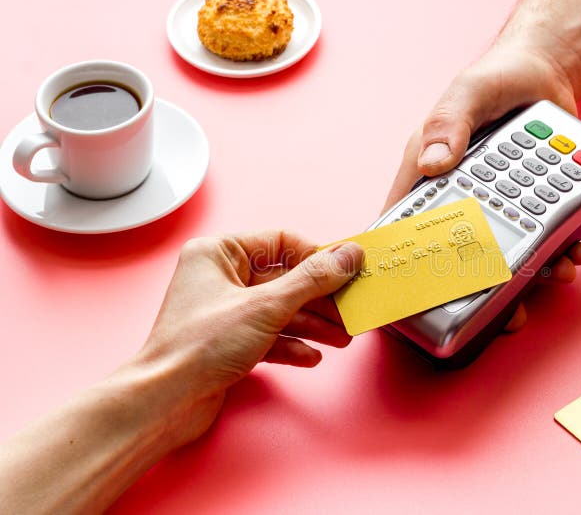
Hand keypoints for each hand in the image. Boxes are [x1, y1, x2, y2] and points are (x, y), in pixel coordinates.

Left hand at [136, 231, 362, 444]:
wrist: (165, 402)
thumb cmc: (199, 347)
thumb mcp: (266, 306)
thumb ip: (313, 279)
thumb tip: (349, 254)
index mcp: (218, 253)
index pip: (281, 243)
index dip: (318, 257)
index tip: (348, 271)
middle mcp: (219, 277)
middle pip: (285, 280)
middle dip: (320, 300)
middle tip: (350, 311)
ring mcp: (224, 311)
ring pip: (280, 310)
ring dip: (312, 325)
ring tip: (341, 338)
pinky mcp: (228, 342)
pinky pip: (269, 335)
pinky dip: (291, 344)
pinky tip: (311, 357)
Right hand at [383, 43, 580, 330]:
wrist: (545, 73)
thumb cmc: (494, 79)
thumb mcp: (467, 94)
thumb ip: (447, 123)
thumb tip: (432, 164)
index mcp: (428, 176)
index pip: (406, 226)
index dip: (407, 267)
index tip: (419, 301)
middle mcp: (460, 198)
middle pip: (459, 256)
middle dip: (481, 291)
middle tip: (504, 315)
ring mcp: (497, 206)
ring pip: (505, 255)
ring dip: (529, 277)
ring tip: (553, 278)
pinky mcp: (530, 205)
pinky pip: (541, 237)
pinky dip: (557, 252)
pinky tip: (572, 254)